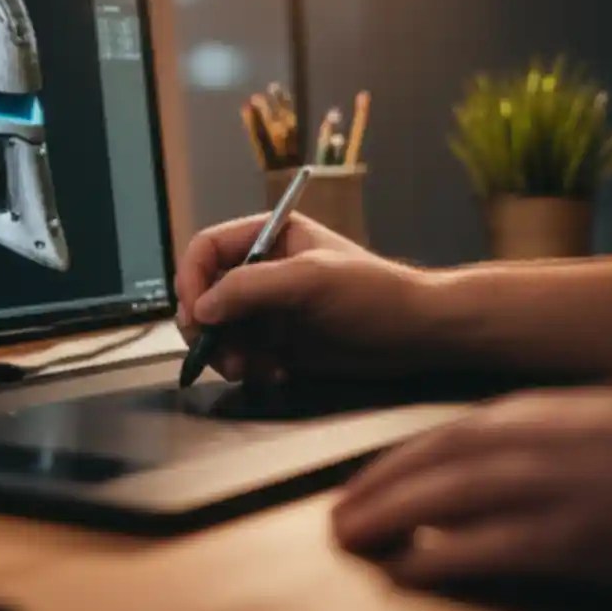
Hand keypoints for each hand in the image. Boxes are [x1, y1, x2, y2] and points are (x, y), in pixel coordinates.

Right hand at [174, 213, 432, 382]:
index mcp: (269, 238)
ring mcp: (270, 309)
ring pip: (219, 329)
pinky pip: (241, 355)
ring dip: (224, 352)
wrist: (419, 336)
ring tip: (248, 368)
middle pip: (205, 293)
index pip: (207, 250)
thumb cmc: (377, 294)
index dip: (191, 280)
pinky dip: (247, 367)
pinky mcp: (279, 343)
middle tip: (215, 351)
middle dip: (205, 325)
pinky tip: (274, 372)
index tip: (195, 313)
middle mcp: (263, 271)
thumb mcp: (310, 280)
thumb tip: (201, 309)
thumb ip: (250, 288)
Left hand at [333, 387, 611, 603]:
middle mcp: (551, 438)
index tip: (364, 483)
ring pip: (452, 493)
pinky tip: (406, 571)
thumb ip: (551, 433)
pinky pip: (493, 547)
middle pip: (440, 456)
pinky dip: (441, 557)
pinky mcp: (585, 539)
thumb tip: (487, 459)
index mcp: (557, 411)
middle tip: (338, 515)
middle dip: (378, 484)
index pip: (455, 431)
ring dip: (389, 514)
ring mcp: (567, 486)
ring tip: (349, 537)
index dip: (399, 460)